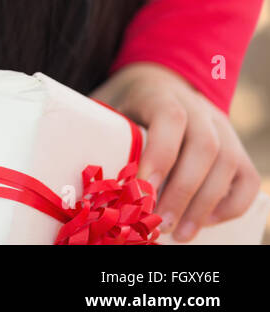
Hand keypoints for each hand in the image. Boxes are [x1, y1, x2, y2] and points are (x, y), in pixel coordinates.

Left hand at [91, 62, 259, 241]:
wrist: (157, 78)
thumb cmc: (123, 100)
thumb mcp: (104, 104)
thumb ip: (94, 127)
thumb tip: (64, 165)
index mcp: (161, 93)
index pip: (170, 118)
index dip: (159, 155)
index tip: (142, 190)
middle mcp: (199, 107)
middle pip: (204, 147)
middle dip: (183, 191)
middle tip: (160, 223)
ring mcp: (221, 125)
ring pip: (229, 163)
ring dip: (206, 204)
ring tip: (181, 233)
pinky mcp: (235, 144)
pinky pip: (247, 176)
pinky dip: (232, 202)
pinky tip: (207, 221)